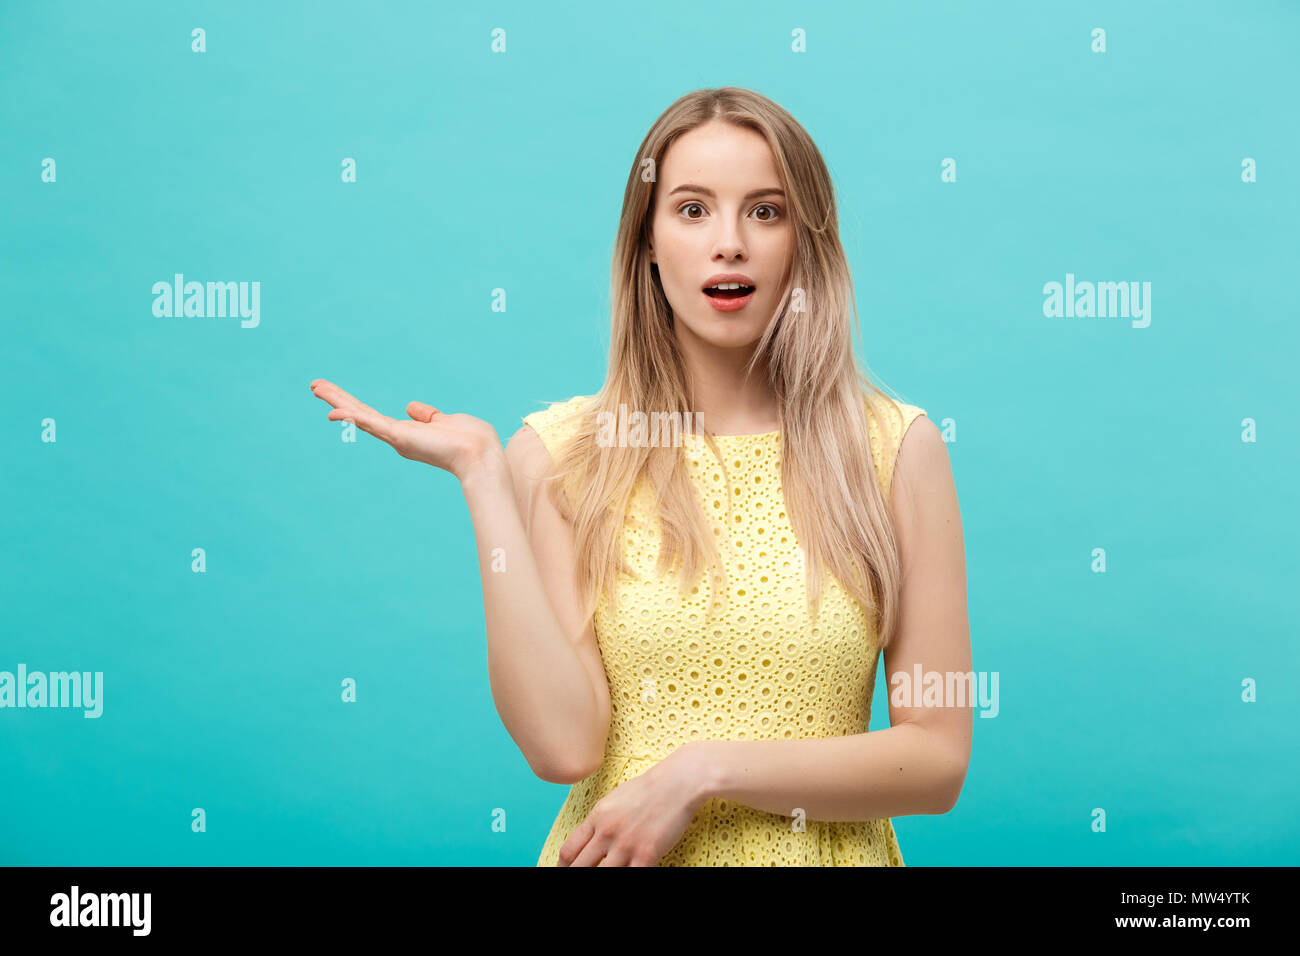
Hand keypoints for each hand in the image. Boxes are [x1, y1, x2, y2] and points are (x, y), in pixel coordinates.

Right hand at [309, 378, 501, 481]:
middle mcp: (398, 438)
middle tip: (315, 386)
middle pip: (361, 415)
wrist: (481, 455)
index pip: (374, 416)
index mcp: (407, 433)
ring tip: (316, 388)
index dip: (354, 406)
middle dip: (338, 400)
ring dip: (338, 402)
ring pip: (360, 417)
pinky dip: (353, 418)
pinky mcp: (401, 438)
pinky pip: (372, 424)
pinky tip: (334, 412)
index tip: (336, 395)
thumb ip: (428, 415)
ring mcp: (397, 438)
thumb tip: (411, 407)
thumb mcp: (445, 421)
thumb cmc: (471, 440)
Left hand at [557, 743, 713, 866]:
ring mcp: (625, 845)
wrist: (679, 781)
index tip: (566, 871)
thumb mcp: (616, 798)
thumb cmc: (651, 787)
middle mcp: (606, 833)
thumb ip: (601, 820)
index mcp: (597, 817)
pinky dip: (627, 877)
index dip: (564, 867)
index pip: (569, 851)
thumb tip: (592, 837)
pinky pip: (630, 877)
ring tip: (610, 872)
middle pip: (579, 867)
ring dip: (601, 878)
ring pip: (602, 875)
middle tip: (581, 879)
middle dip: (577, 875)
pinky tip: (630, 872)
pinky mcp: (646, 855)